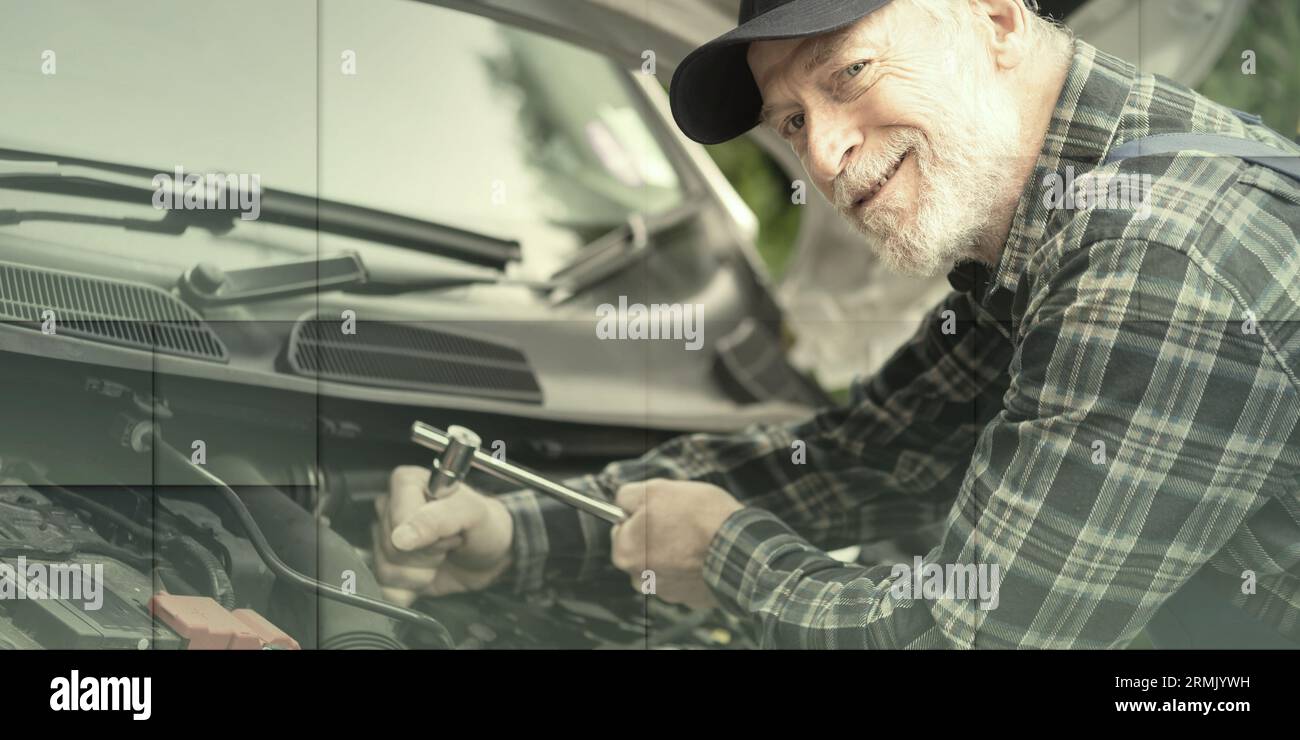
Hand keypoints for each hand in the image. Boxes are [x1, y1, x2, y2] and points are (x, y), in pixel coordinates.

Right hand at [371, 465, 512, 605]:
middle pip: (390, 546)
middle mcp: (391, 508)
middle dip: (426, 555)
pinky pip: (384, 588)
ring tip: (440, 558)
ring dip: (420, 574)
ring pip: (385, 569)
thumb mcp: (473, 513)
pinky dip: (409, 591)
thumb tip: (400, 538)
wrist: (492, 555)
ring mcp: (386, 538)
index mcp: (407, 483)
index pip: (397, 520)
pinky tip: (425, 577)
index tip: (450, 532)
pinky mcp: (388, 567)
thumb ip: (439, 518)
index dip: (426, 535)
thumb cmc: (485, 525)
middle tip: (449, 545)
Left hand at [610, 479, 742, 608]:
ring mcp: (667, 592)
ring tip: (697, 536)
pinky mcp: (691, 598)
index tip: (658, 508)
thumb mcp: (656, 489)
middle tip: (680, 519)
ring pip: (664, 563)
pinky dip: (693, 565)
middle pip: (642, 547)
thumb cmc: (698, 518)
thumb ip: (628, 495)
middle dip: (657, 534)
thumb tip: (622, 502)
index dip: (640, 512)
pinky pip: (686, 576)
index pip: (621, 526)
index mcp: (625, 553)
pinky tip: (706, 552)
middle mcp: (639, 579)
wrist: (739, 549)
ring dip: (675, 551)